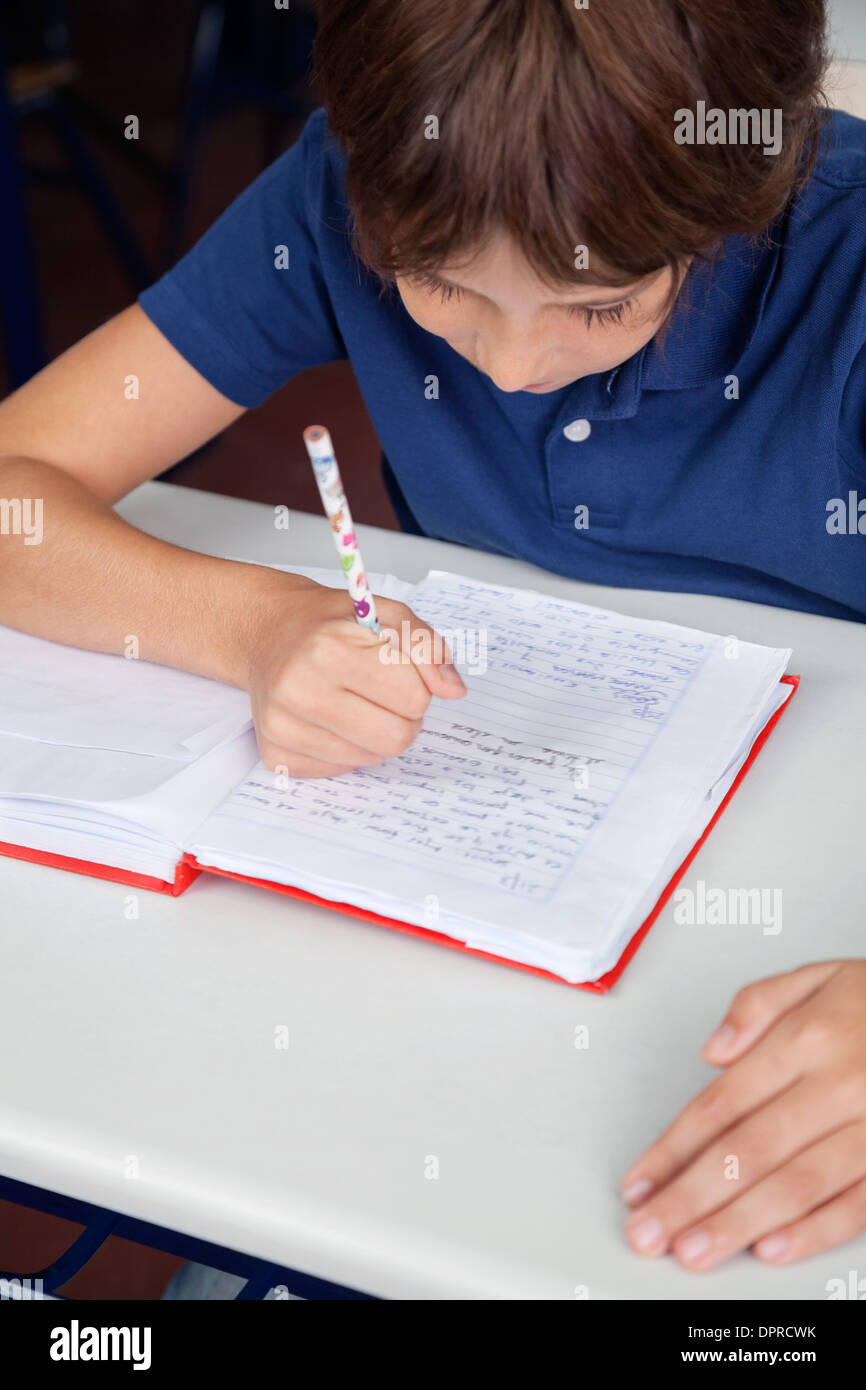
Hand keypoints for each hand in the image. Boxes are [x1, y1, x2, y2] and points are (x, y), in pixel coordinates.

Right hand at [247, 579, 465, 776]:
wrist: (269, 633)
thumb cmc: (332, 624)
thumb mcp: (387, 614)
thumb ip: (427, 647)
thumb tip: (453, 690)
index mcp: (331, 649)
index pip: (414, 698)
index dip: (417, 686)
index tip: (398, 671)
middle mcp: (299, 689)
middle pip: (396, 738)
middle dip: (403, 718)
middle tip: (385, 695)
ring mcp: (282, 726)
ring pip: (371, 759)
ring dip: (375, 735)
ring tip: (355, 703)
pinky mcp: (275, 753)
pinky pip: (341, 771)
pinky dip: (347, 750)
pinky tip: (329, 719)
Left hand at [622, 960, 865, 1269]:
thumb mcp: (819, 976)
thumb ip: (758, 1005)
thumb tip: (712, 1052)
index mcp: (807, 1038)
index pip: (723, 1102)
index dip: (674, 1147)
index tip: (640, 1181)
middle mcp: (837, 1084)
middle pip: (749, 1149)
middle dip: (691, 1197)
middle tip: (649, 1231)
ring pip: (796, 1183)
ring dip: (738, 1223)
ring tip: (693, 1251)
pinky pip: (857, 1204)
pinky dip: (813, 1230)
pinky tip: (770, 1249)